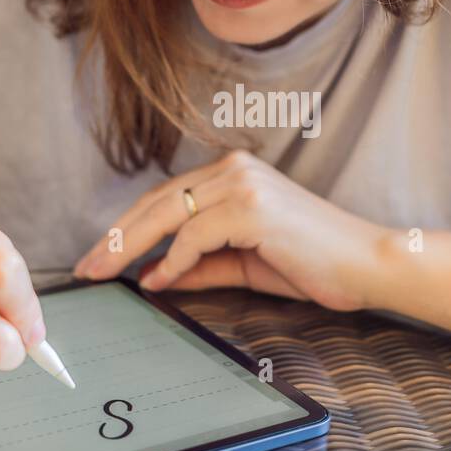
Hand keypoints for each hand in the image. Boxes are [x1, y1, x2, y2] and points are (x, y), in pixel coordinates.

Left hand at [72, 150, 388, 311]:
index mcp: (233, 174)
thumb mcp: (244, 263)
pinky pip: (195, 236)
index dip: (126, 227)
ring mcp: (243, 185)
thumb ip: (200, 265)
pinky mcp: (252, 207)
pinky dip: (173, 261)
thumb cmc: (313, 263)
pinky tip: (158, 281)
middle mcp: (234, 170)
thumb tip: (152, 275)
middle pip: (156, 202)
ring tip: (103, 273)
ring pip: (166, 215)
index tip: (98, 254)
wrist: (366, 264)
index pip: (164, 197)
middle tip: (85, 267)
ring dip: (129, 248)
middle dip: (115, 237)